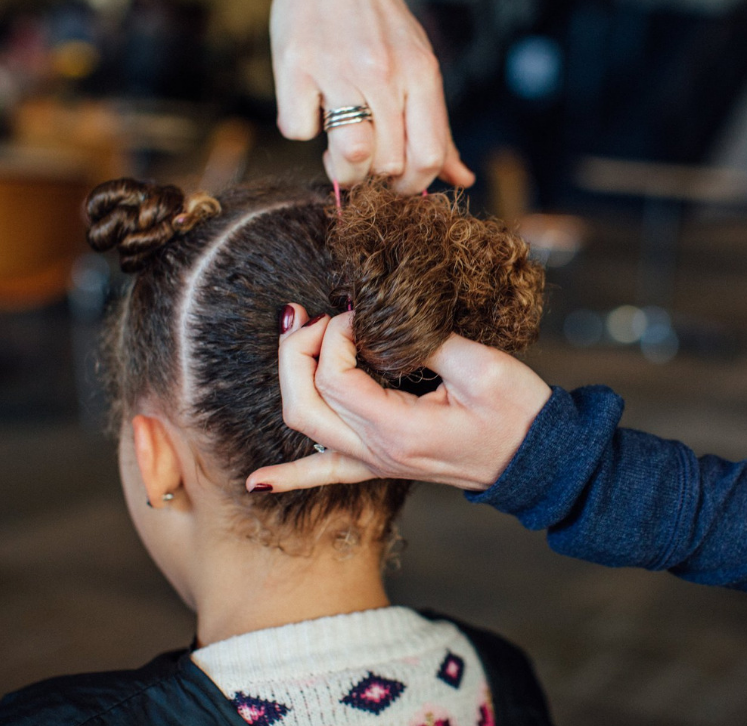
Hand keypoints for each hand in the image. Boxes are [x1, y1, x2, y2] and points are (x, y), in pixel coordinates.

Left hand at [246, 305, 551, 492]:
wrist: (537, 459)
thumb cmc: (518, 414)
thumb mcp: (479, 367)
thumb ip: (424, 341)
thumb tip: (381, 316)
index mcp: (398, 430)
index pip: (335, 378)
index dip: (338, 334)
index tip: (364, 312)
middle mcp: (376, 452)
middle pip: (301, 402)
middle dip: (298, 350)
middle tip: (320, 316)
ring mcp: (373, 462)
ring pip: (303, 427)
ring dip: (290, 379)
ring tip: (297, 335)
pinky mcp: (379, 463)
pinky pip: (323, 473)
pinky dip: (289, 475)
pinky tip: (258, 483)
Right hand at [270, 0, 474, 193]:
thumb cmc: (379, 27)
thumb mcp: (420, 69)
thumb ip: (438, 128)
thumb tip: (462, 179)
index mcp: (420, 75)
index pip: (428, 157)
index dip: (412, 186)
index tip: (396, 183)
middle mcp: (384, 73)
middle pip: (388, 165)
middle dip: (373, 176)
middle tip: (362, 158)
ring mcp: (338, 69)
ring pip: (350, 156)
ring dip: (341, 167)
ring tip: (336, 148)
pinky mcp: (295, 67)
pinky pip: (299, 132)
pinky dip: (300, 128)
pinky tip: (308, 105)